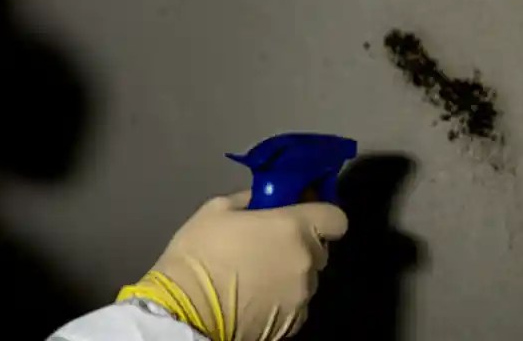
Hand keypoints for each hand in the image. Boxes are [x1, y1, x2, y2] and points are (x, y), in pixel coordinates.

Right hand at [118, 190, 346, 340]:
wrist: (187, 309)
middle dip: (300, 244)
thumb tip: (263, 199)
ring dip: (290, 272)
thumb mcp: (216, 209)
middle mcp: (307, 262)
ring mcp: (303, 297)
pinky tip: (254, 297)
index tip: (300, 213)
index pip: (335, 218)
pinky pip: (295, 303)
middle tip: (268, 243)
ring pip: (306, 278)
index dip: (320, 213)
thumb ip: (250, 199)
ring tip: (256, 274)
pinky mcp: (294, 324)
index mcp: (294, 228)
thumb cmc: (200, 252)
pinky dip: (281, 298)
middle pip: (319, 249)